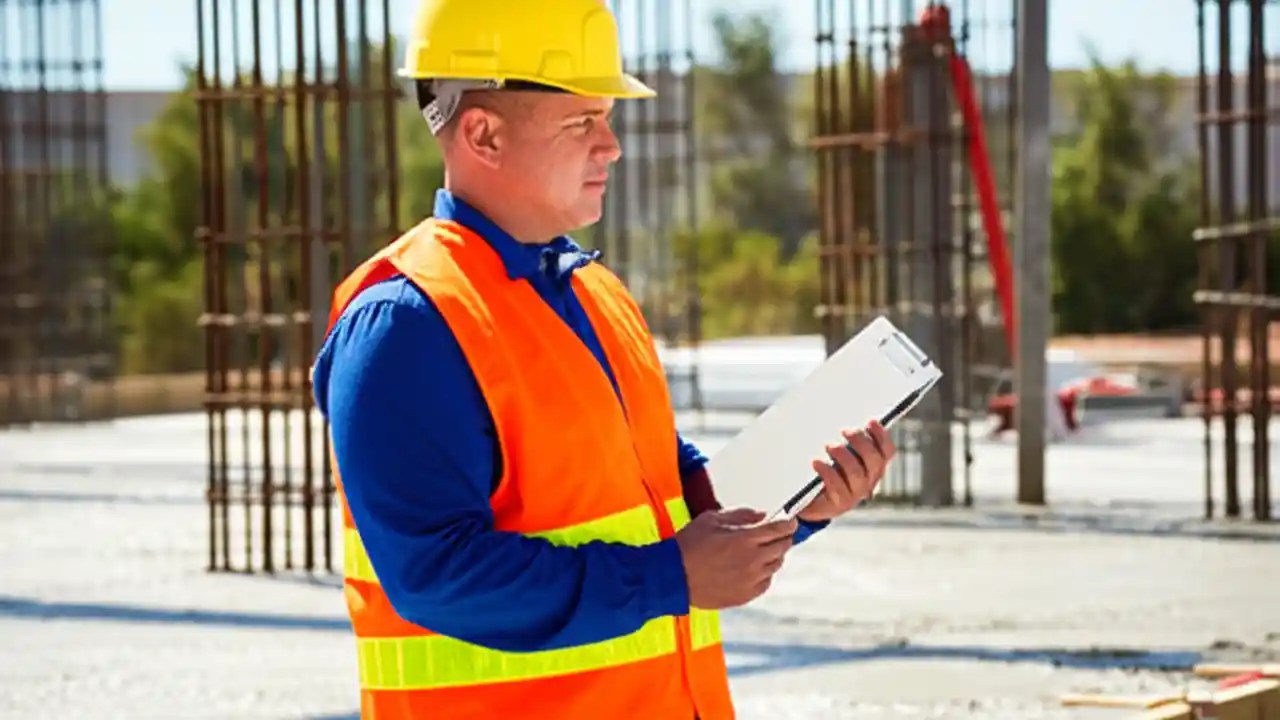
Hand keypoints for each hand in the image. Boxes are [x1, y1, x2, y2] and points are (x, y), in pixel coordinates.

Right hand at [674, 507, 796, 608]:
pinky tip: (753, 568)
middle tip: (777, 534)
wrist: (672, 577)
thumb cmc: (689, 545)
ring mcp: (751, 580)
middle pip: (783, 546)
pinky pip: (766, 581)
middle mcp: (753, 560)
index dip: (788, 523)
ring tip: (762, 550)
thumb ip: (741, 515)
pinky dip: (765, 573)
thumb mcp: (712, 519)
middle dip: (783, 537)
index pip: (780, 528)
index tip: (790, 521)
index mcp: (746, 538)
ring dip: (774, 555)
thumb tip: (761, 515)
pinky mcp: (745, 595)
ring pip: (776, 564)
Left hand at [797, 420, 896, 522]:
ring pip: (857, 473)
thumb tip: (844, 422)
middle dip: (861, 442)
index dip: (882, 436)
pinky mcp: (839, 503)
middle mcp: (869, 481)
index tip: (870, 421)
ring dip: (844, 456)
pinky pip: (837, 487)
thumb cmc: (826, 472)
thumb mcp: (838, 456)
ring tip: (829, 445)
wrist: (811, 502)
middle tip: (845, 431)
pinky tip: (816, 462)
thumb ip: (845, 443)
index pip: (886, 451)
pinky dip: (827, 472)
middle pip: (873, 460)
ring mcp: (855, 494)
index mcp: (873, 467)